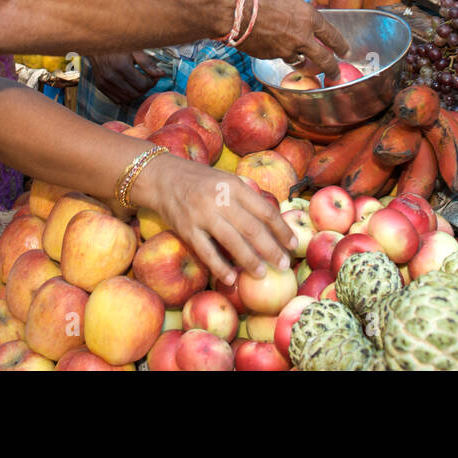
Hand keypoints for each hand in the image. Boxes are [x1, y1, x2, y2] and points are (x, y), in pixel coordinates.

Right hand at [88, 51, 165, 104]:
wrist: (96, 43)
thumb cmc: (118, 44)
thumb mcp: (135, 49)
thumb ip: (147, 63)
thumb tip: (161, 74)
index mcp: (122, 66)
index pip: (143, 84)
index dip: (152, 81)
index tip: (154, 75)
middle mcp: (112, 77)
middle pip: (136, 93)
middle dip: (145, 88)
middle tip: (148, 79)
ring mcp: (104, 83)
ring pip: (127, 99)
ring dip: (136, 93)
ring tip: (139, 82)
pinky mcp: (100, 86)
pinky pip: (117, 100)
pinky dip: (126, 96)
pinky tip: (129, 87)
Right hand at [133, 155, 295, 283]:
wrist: (164, 178)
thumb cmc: (202, 181)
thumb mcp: (227, 179)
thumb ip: (248, 196)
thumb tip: (274, 218)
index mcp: (235, 186)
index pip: (265, 210)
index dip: (282, 230)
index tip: (293, 244)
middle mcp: (220, 199)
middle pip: (252, 229)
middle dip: (271, 249)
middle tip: (284, 265)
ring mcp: (203, 215)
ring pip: (232, 242)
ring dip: (250, 260)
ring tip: (262, 274)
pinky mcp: (186, 230)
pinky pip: (207, 252)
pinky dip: (220, 266)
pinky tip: (231, 278)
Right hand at [237, 0, 348, 78]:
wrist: (233, 10)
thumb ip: (294, 10)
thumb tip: (295, 16)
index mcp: (308, 17)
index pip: (331, 35)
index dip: (340, 44)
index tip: (345, 52)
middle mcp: (301, 36)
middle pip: (323, 58)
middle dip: (332, 68)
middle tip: (335, 74)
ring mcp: (285, 50)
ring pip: (298, 60)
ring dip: (300, 59)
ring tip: (298, 58)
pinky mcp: (269, 57)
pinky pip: (277, 56)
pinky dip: (276, 52)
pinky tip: (267, 42)